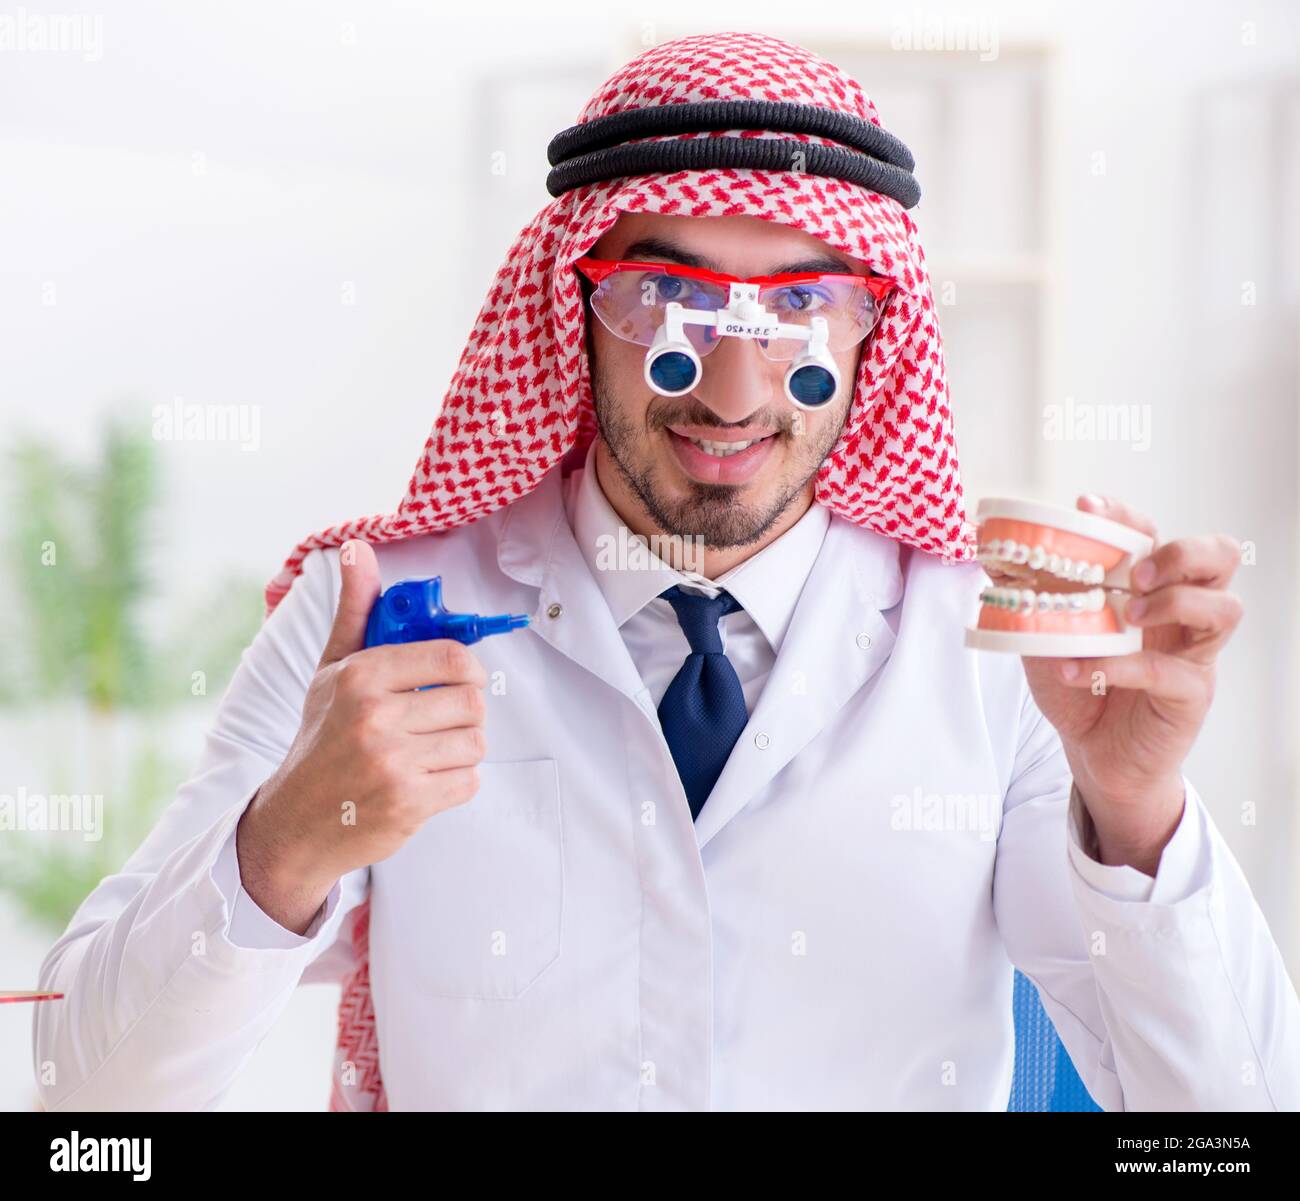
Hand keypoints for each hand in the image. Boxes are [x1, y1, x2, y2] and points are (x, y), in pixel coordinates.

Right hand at [237, 539, 487, 932]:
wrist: (295, 821)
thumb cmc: (321, 739)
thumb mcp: (332, 671)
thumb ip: (355, 610)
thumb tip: (358, 548)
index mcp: (361, 676)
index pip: (453, 657)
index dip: (468, 669)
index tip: (459, 679)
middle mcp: (376, 716)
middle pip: (472, 702)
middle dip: (464, 714)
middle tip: (439, 721)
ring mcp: (393, 763)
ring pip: (476, 743)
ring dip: (461, 750)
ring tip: (429, 752)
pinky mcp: (409, 804)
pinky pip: (469, 781)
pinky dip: (455, 783)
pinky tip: (423, 780)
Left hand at [1021, 496, 1243, 873]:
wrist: (1094, 755)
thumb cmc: (1081, 690)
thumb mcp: (1045, 640)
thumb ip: (1030, 604)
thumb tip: (992, 562)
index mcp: (1148, 590)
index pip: (1153, 534)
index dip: (1125, 515)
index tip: (1086, 506)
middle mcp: (1180, 614)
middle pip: (1219, 557)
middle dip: (1179, 552)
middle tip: (1135, 573)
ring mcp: (1193, 653)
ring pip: (1224, 607)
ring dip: (1175, 601)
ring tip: (1127, 615)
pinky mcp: (1190, 694)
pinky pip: (1169, 671)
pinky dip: (1120, 666)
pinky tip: (1080, 670)